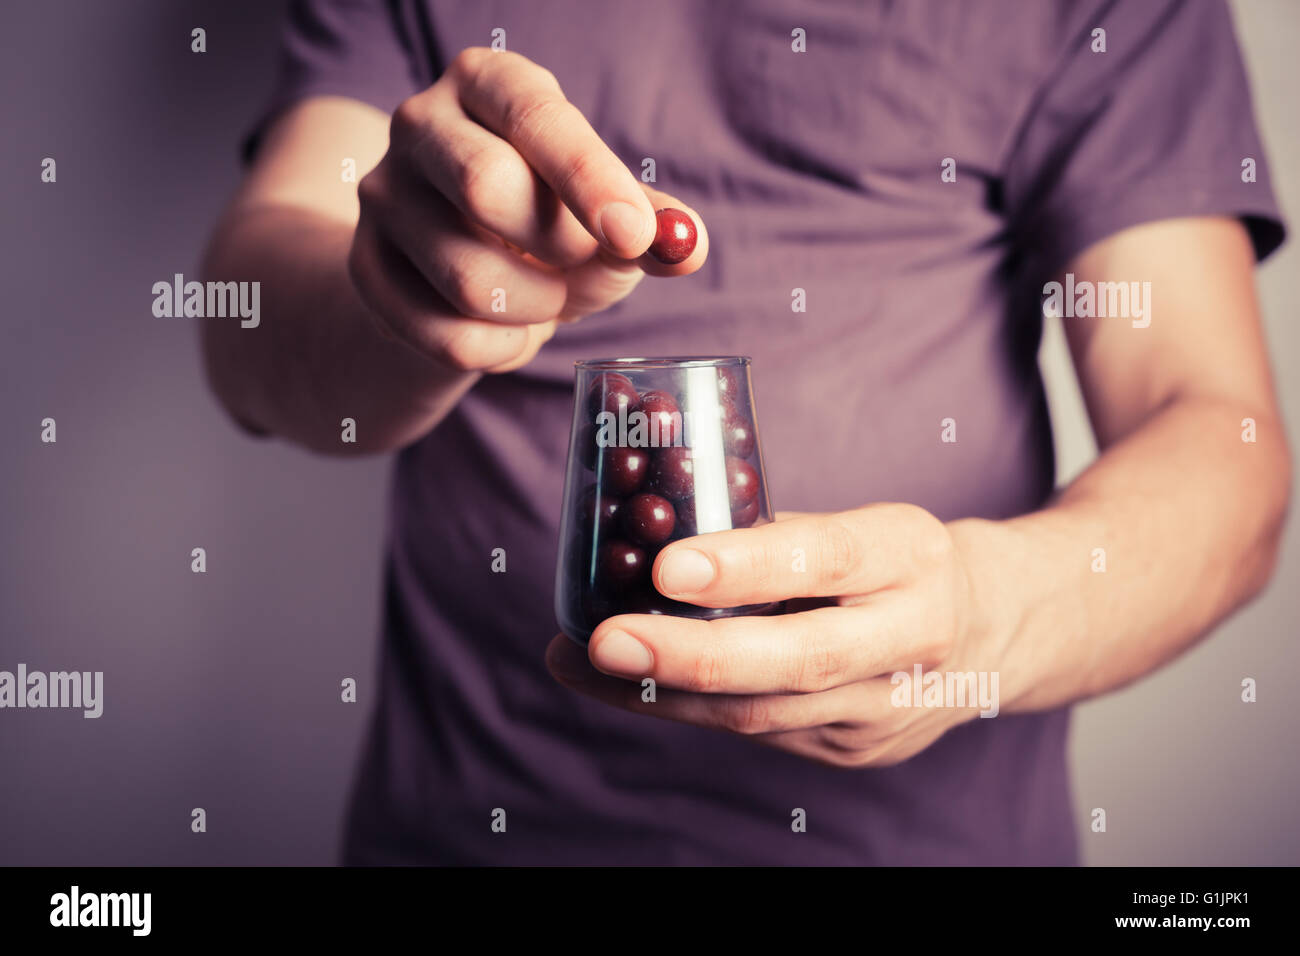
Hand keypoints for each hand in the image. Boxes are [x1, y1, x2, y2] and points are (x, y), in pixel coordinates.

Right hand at [348, 47, 706, 373]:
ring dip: (535, 308)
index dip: (588, 178)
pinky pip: (443, 334)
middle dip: (558, 248)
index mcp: (488, 84)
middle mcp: (421, 124)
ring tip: (548, 300)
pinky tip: (509, 332)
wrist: (453, 276)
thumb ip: (647, 226)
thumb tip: (684, 247)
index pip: (534, 117)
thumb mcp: (600, 214)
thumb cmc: (542, 226)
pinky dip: (499, 351)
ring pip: (467, 276)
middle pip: (485, 186)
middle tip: (582, 265)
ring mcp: (382, 196)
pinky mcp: (365, 268)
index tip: (633, 236)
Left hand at [547, 505, 1011, 767]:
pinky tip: (634, 684)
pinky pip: (762, 730)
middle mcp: (911, 637)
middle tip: (604, 642)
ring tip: (582, 664)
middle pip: (797, 660)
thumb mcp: (862, 523)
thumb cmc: (902, 560)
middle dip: (689, 656)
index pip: (827, 559)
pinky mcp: (858, 749)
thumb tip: (657, 531)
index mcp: (911, 554)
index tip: (668, 566)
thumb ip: (776, 535)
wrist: (999, 630)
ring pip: (765, 713)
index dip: (748, 565)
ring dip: (663, 694)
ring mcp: (887, 708)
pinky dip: (691, 707)